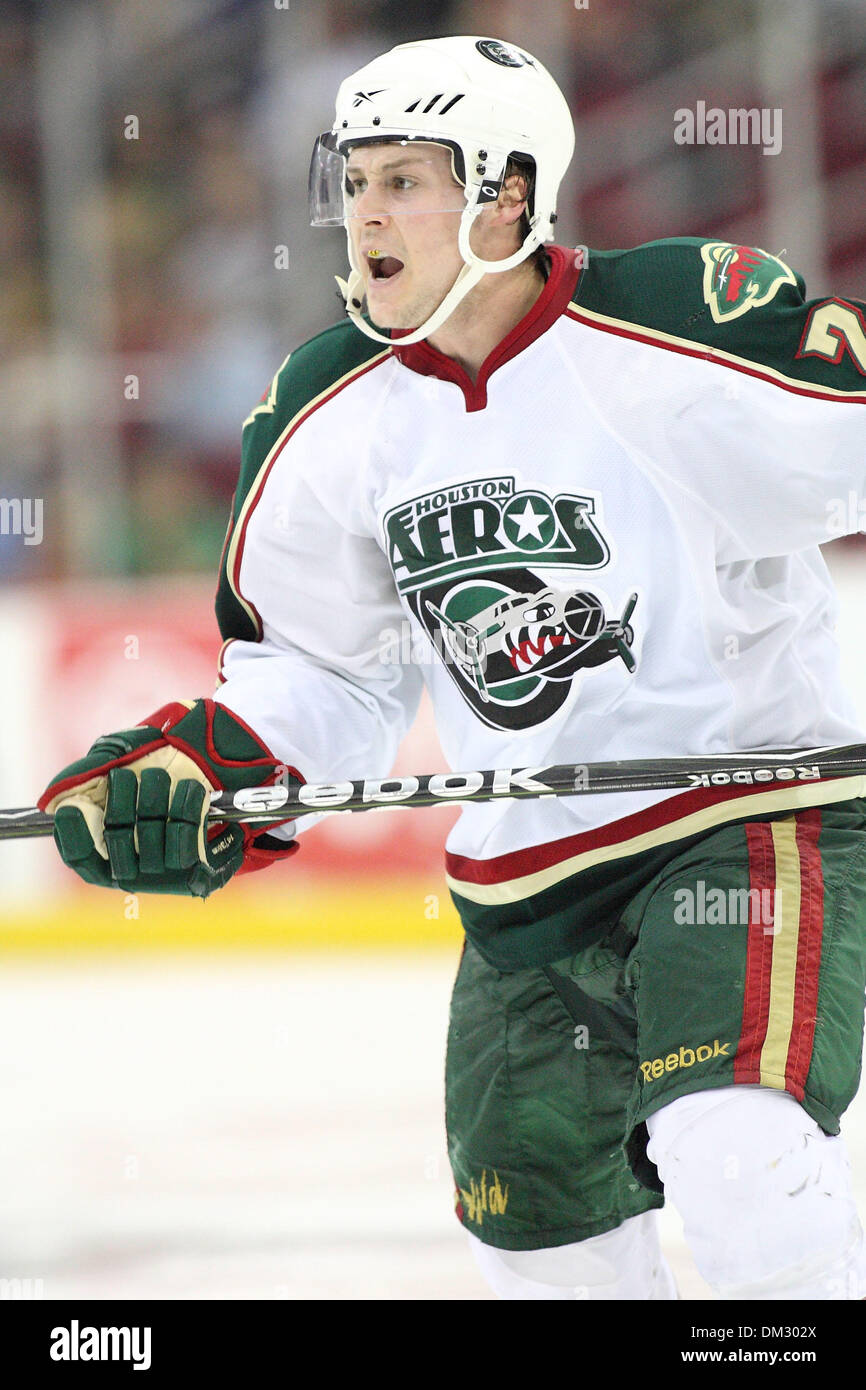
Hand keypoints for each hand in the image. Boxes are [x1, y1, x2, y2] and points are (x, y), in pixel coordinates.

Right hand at [40, 700, 299, 896]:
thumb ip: (89, 772)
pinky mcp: (202, 873)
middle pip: (113, 845)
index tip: (73, 808)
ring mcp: (169, 873)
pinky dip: (186, 811)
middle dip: (120, 803)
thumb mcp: (126, 753)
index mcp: (111, 845)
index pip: (80, 858)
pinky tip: (193, 791)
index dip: (72, 837)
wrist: (231, 757)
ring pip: (149, 845)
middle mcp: (137, 866)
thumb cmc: (172, 756)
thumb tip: (55, 799)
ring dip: (155, 800)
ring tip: (165, 778)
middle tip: (128, 776)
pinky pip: (184, 848)